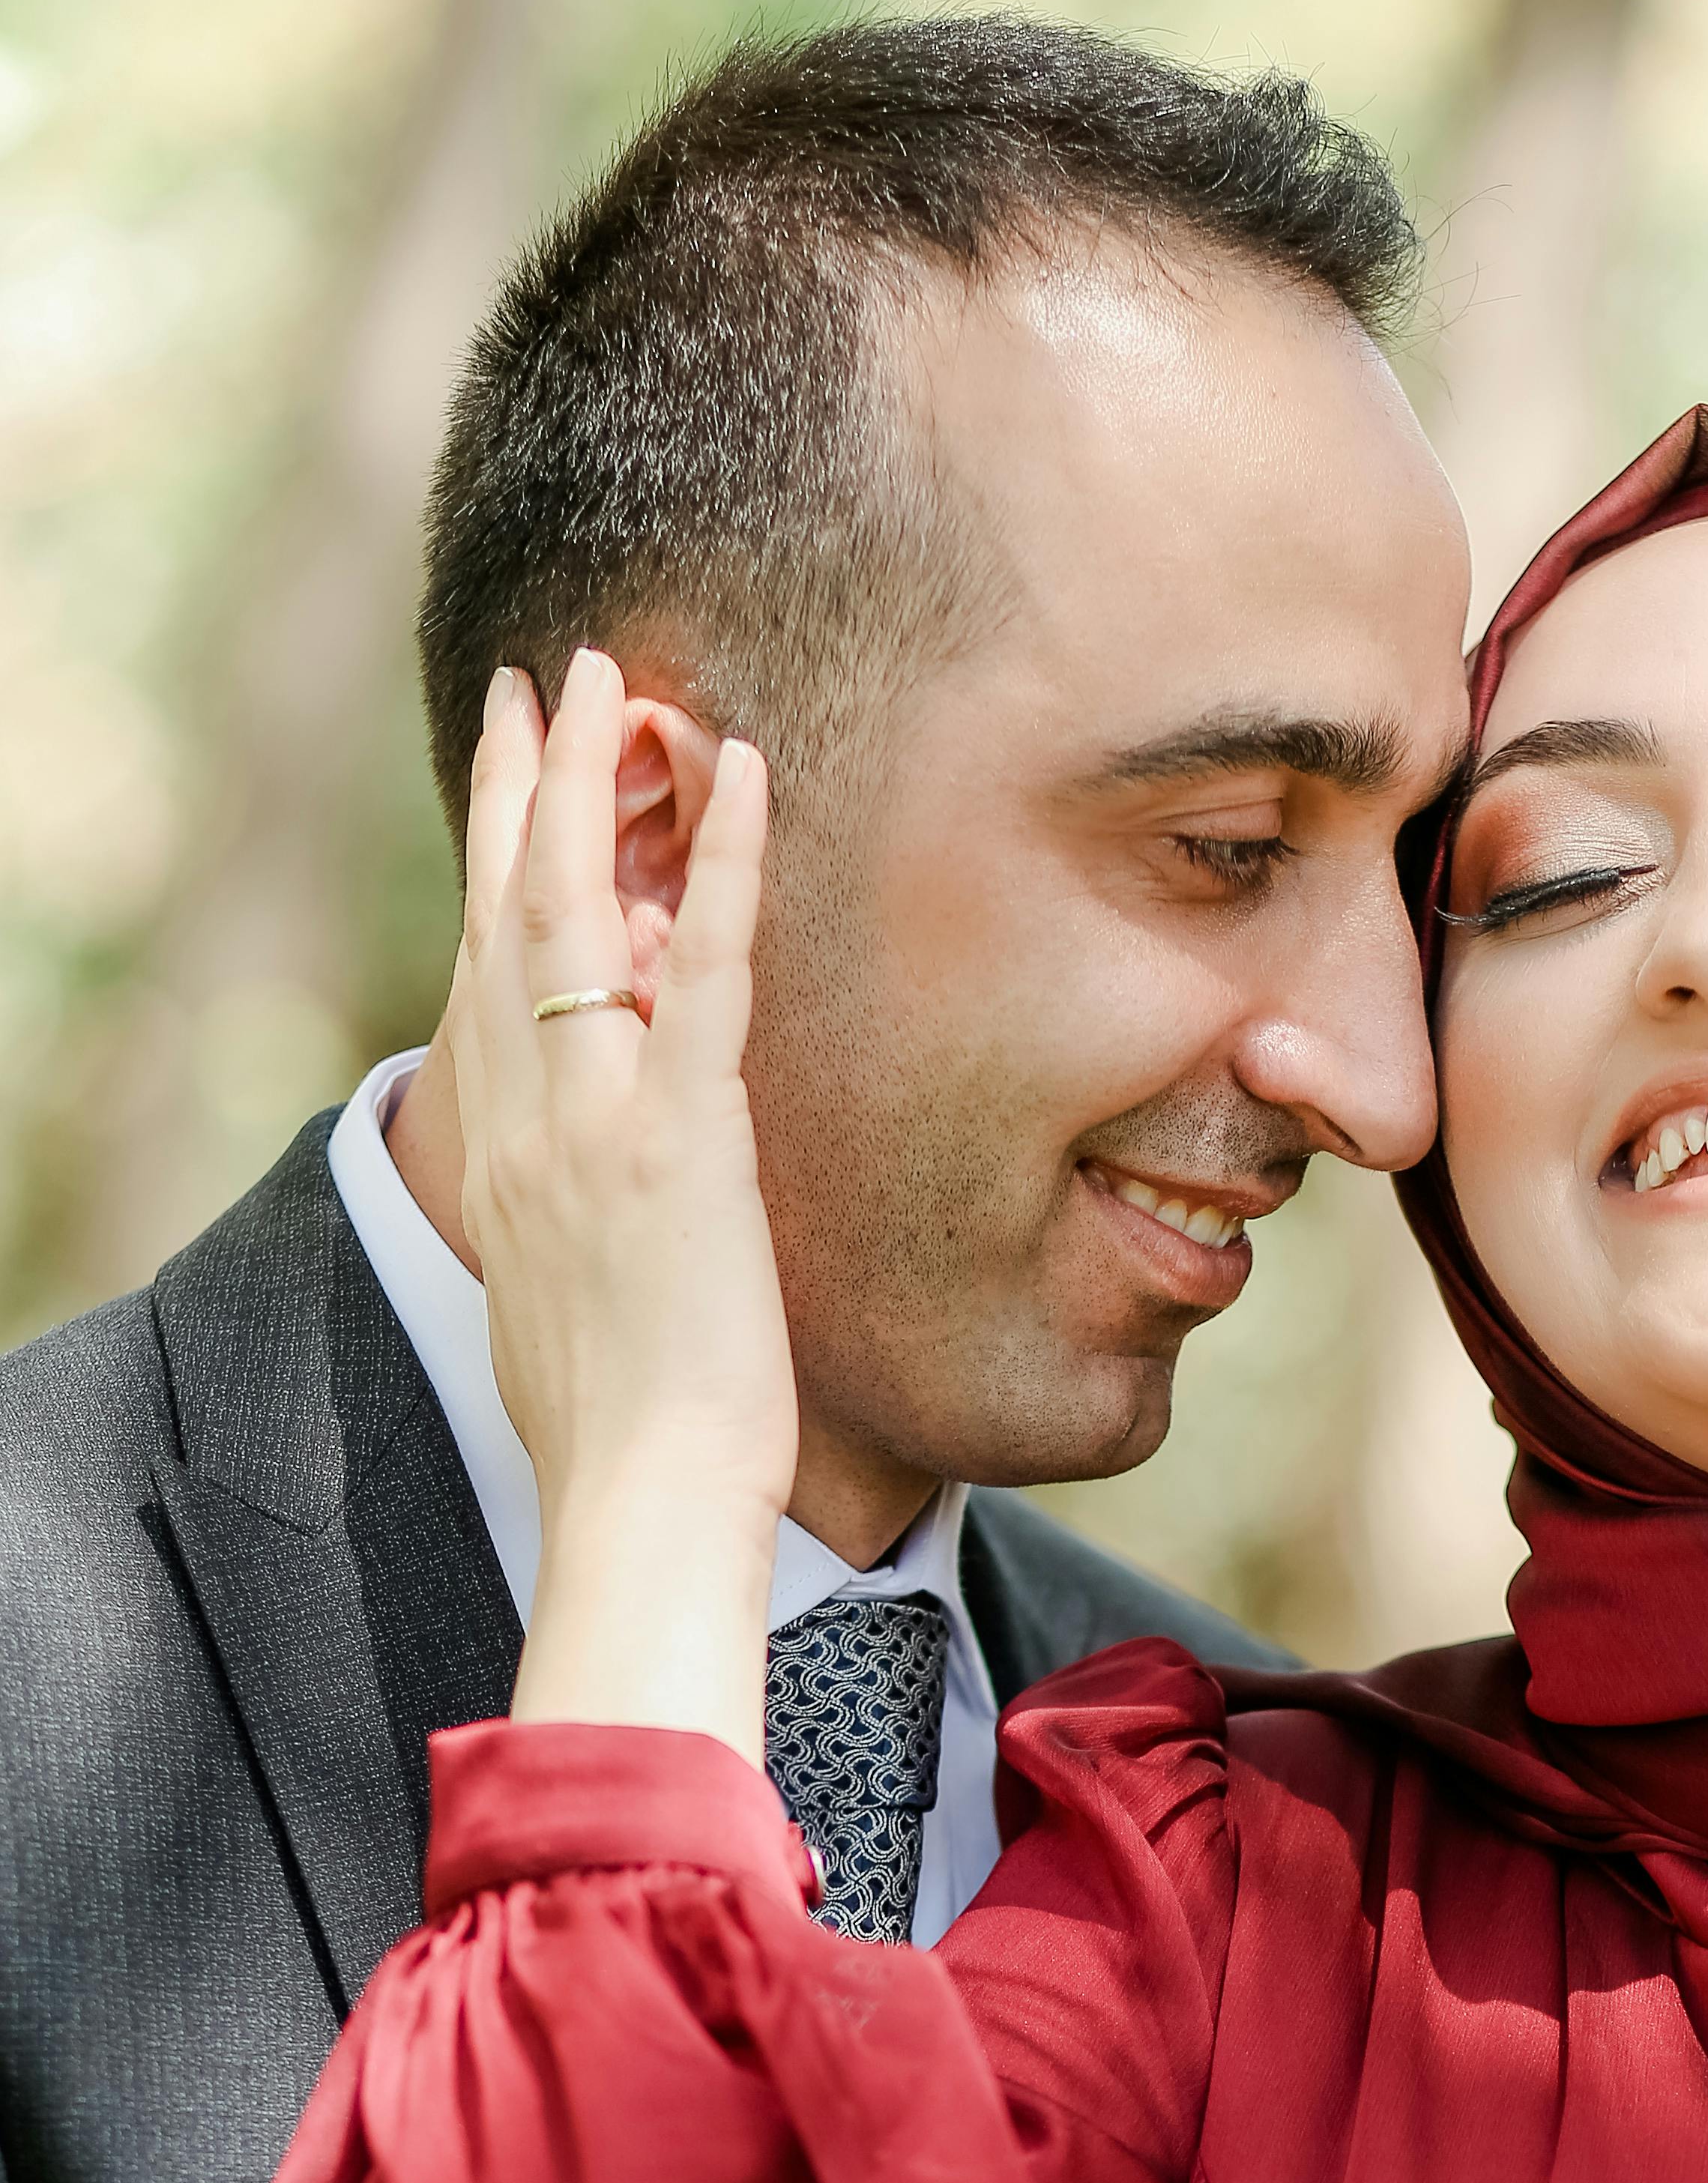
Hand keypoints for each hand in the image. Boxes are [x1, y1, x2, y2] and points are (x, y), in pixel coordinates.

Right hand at [453, 645, 795, 1759]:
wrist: (637, 1503)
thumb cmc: (619, 1447)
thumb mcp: (560, 1318)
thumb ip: (566, 1240)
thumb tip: (582, 1229)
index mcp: (500, 1168)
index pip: (484, 983)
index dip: (492, 875)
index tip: (508, 792)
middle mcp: (528, 1123)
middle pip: (507, 914)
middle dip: (523, 787)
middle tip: (545, 683)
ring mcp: (597, 1122)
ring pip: (582, 910)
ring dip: (597, 780)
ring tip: (619, 679)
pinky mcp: (685, 1138)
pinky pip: (711, 967)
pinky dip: (731, 862)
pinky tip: (748, 775)